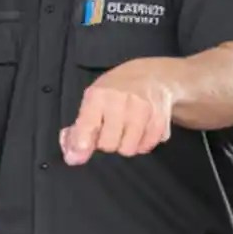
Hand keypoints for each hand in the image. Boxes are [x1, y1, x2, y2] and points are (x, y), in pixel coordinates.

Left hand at [59, 59, 173, 165]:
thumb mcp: (92, 102)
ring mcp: (142, 109)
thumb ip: (78, 131)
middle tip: (110, 130)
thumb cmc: (114, 92)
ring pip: (128, 149)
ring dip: (125, 144)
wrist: (150, 76)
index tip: (79, 152)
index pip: (88, 124)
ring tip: (126, 129)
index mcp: (98, 95)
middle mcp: (120, 100)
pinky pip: (146, 147)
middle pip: (108, 144)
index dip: (82, 142)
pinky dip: (142, 143)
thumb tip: (72, 158)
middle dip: (107, 142)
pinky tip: (141, 129)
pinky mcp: (160, 119)